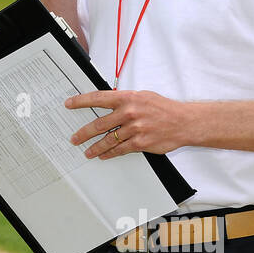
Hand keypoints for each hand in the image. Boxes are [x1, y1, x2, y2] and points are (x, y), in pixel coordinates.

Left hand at [66, 90, 192, 158]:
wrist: (184, 122)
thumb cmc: (164, 108)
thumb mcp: (143, 96)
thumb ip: (125, 101)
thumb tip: (107, 103)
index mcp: (128, 98)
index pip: (98, 98)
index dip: (81, 101)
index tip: (69, 104)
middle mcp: (129, 112)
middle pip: (99, 124)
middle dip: (84, 133)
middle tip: (75, 138)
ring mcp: (134, 129)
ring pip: (108, 140)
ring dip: (95, 147)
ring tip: (87, 151)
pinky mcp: (140, 143)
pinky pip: (120, 150)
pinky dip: (110, 153)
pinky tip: (104, 155)